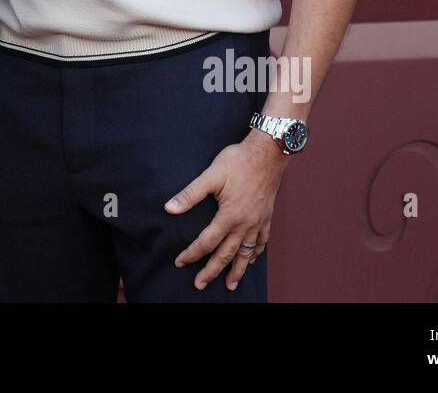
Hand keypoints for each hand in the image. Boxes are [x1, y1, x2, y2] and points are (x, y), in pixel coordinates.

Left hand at [163, 132, 287, 290]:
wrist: (268, 152)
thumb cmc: (239, 161)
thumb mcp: (211, 175)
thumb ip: (190, 194)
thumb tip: (169, 208)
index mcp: (230, 216)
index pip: (206, 242)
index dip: (192, 254)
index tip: (180, 262)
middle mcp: (245, 224)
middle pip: (226, 254)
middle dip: (212, 271)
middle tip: (200, 284)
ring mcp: (258, 222)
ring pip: (246, 253)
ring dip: (237, 270)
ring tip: (231, 285)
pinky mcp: (266, 216)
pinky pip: (262, 242)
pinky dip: (256, 254)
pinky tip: (252, 259)